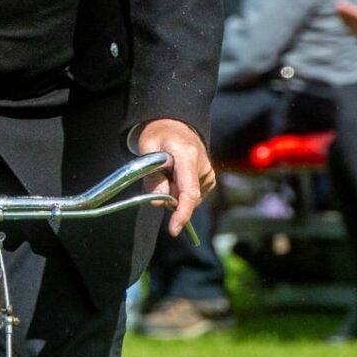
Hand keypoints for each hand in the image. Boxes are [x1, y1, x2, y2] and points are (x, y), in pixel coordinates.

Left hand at [135, 118, 214, 237]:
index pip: (188, 191)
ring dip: (173, 191)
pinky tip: (176, 175)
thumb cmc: (159, 135)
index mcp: (188, 155)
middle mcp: (203, 165)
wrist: (175, 126)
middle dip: (167, 194)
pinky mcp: (209, 180)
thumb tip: (158, 202)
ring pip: (187, 198)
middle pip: (184, 197)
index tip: (174, 229)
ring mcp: (208, 173)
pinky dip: (180, 190)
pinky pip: (190, 195)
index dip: (182, 213)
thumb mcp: (147, 148)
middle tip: (158, 174)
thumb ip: (151, 175)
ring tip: (168, 170)